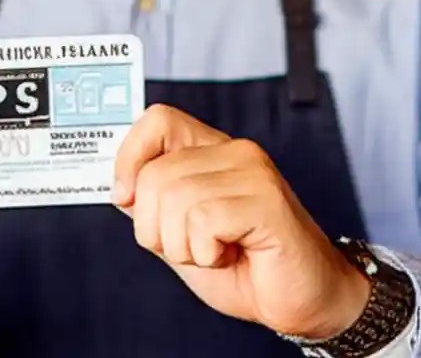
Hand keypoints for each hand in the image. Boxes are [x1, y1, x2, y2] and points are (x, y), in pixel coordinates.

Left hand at [112, 105, 370, 339]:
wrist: (302, 300)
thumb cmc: (245, 267)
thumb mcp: (180, 235)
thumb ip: (152, 207)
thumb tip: (119, 187)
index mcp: (212, 151)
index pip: (157, 120)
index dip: (129, 157)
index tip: (126, 198)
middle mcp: (235, 152)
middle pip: (155, 175)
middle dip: (155, 229)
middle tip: (192, 247)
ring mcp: (254, 173)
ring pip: (175, 200)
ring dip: (184, 246)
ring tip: (217, 252)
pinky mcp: (267, 202)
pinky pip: (204, 221)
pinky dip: (206, 253)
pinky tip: (234, 255)